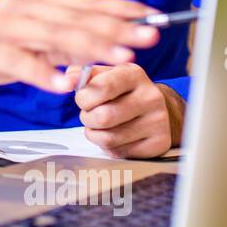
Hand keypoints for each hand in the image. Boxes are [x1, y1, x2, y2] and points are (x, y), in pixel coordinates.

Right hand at [0, 0, 160, 101]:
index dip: (119, 9)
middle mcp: (20, 9)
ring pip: (52, 35)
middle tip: (148, 36)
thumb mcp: (27, 44)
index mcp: (33, 4)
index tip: (152, 17)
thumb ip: (61, 44)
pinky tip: (61, 84)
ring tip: (118, 57)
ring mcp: (1, 28)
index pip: (85, 2)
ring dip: (89, 46)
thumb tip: (103, 47)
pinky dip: (40, 73)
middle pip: (75, 17)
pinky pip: (17, 62)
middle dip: (115, 27)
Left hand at [69, 63, 184, 158]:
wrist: (157, 109)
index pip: (102, 88)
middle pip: (103, 117)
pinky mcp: (158, 143)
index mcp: (134, 75)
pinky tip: (115, 135)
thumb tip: (68, 77)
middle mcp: (150, 97)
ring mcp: (158, 121)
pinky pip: (119, 152)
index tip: (83, 99)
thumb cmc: (123, 92)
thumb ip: (84, 75)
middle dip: (87, 118)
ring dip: (95, 134)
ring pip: (108, 138)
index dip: (84, 98)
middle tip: (90, 114)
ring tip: (99, 125)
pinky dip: (108, 147)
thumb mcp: (107, 75)